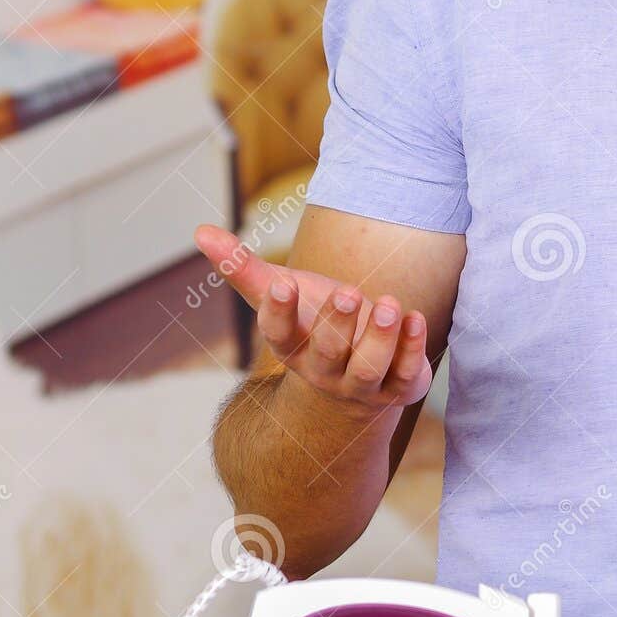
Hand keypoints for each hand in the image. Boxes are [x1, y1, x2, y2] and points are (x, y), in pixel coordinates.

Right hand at [195, 224, 433, 411]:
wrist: (355, 374)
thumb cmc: (313, 323)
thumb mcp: (283, 294)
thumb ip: (244, 267)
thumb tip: (200, 231)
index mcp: (292, 347)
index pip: (278, 335)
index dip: (278, 312)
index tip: (284, 283)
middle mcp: (324, 370)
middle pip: (326, 352)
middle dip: (336, 323)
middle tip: (348, 290)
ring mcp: (362, 383)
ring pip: (368, 368)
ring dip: (378, 338)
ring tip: (387, 304)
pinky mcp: (399, 386)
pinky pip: (406, 373)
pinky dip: (413, 348)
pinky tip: (416, 318)